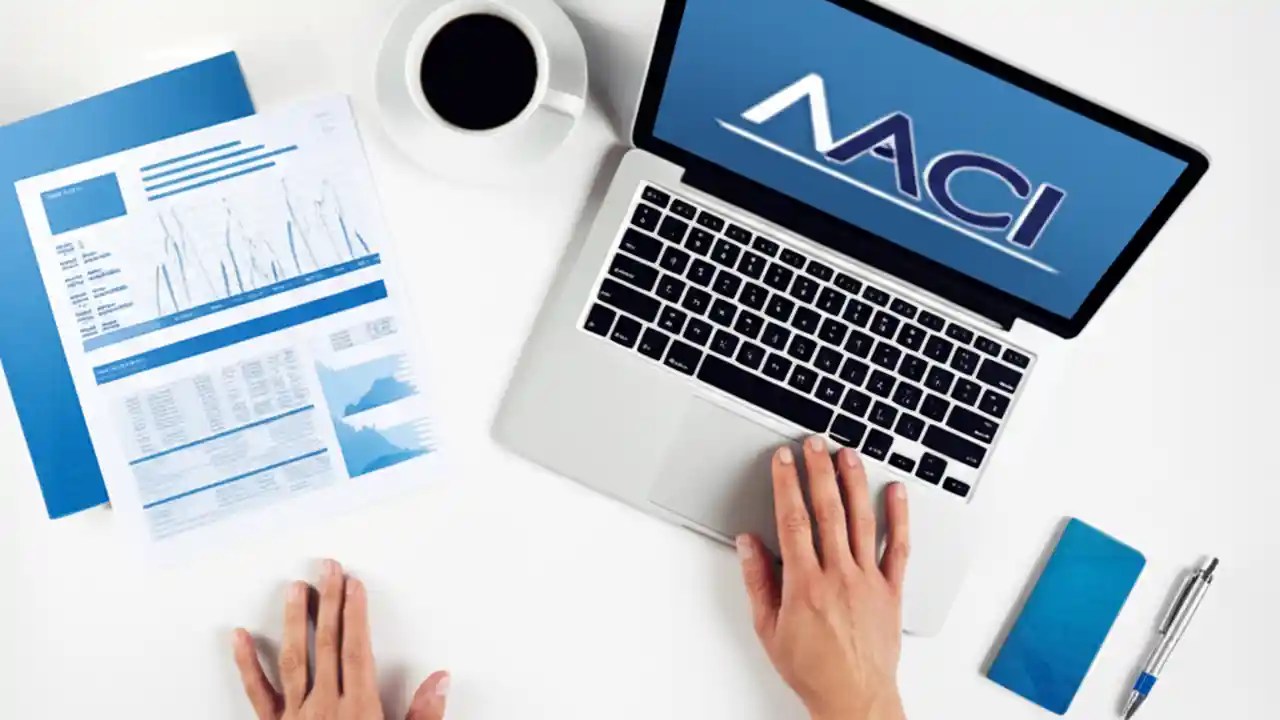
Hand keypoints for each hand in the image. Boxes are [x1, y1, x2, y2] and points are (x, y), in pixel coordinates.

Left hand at [232, 560, 449, 719]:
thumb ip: (423, 717)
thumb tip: (440, 680)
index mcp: (359, 712)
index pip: (357, 651)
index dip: (356, 615)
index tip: (355, 587)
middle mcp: (324, 710)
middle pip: (327, 645)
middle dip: (329, 604)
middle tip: (329, 570)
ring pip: (293, 661)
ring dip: (293, 622)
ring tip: (294, 589)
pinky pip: (258, 694)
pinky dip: (247, 664)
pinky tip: (240, 638)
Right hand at [737, 438, 909, 719]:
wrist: (854, 698)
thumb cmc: (812, 669)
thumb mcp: (769, 628)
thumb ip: (757, 581)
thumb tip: (748, 544)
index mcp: (804, 583)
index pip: (793, 520)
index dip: (786, 484)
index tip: (783, 459)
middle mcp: (838, 575)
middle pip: (827, 510)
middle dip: (818, 471)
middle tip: (814, 443)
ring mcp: (868, 580)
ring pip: (861, 520)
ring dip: (854, 482)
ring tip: (848, 454)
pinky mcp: (892, 590)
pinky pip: (898, 547)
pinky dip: (899, 516)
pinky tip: (896, 491)